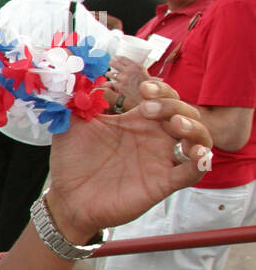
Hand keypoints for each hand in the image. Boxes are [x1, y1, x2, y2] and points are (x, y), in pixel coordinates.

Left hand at [47, 80, 212, 242]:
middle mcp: (153, 138)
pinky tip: (196, 154)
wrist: (67, 198)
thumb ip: (77, 99)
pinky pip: (193, 172)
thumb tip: (76, 71)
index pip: (162, 96)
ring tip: (176, 125)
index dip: (160, 88)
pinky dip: (201, 162)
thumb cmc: (72, 162)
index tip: (144, 88)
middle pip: (183, 111)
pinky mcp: (163, 183)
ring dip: (194, 127)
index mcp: (135, 121)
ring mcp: (160, 160)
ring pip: (198, 138)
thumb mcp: (71, 125)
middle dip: (173, 104)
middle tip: (148, 108)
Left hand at [106, 56, 150, 108]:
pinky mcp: (120, 86)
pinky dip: (112, 84)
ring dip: (109, 74)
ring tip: (108, 74)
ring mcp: (124, 78)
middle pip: (114, 63)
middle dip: (111, 63)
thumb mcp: (143, 71)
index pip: (122, 58)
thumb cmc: (147, 83)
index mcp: (135, 66)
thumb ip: (135, 68)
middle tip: (110, 63)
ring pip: (111, 74)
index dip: (117, 57)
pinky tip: (111, 83)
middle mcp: (129, 71)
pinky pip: (112, 83)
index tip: (114, 57)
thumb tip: (127, 65)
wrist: (148, 94)